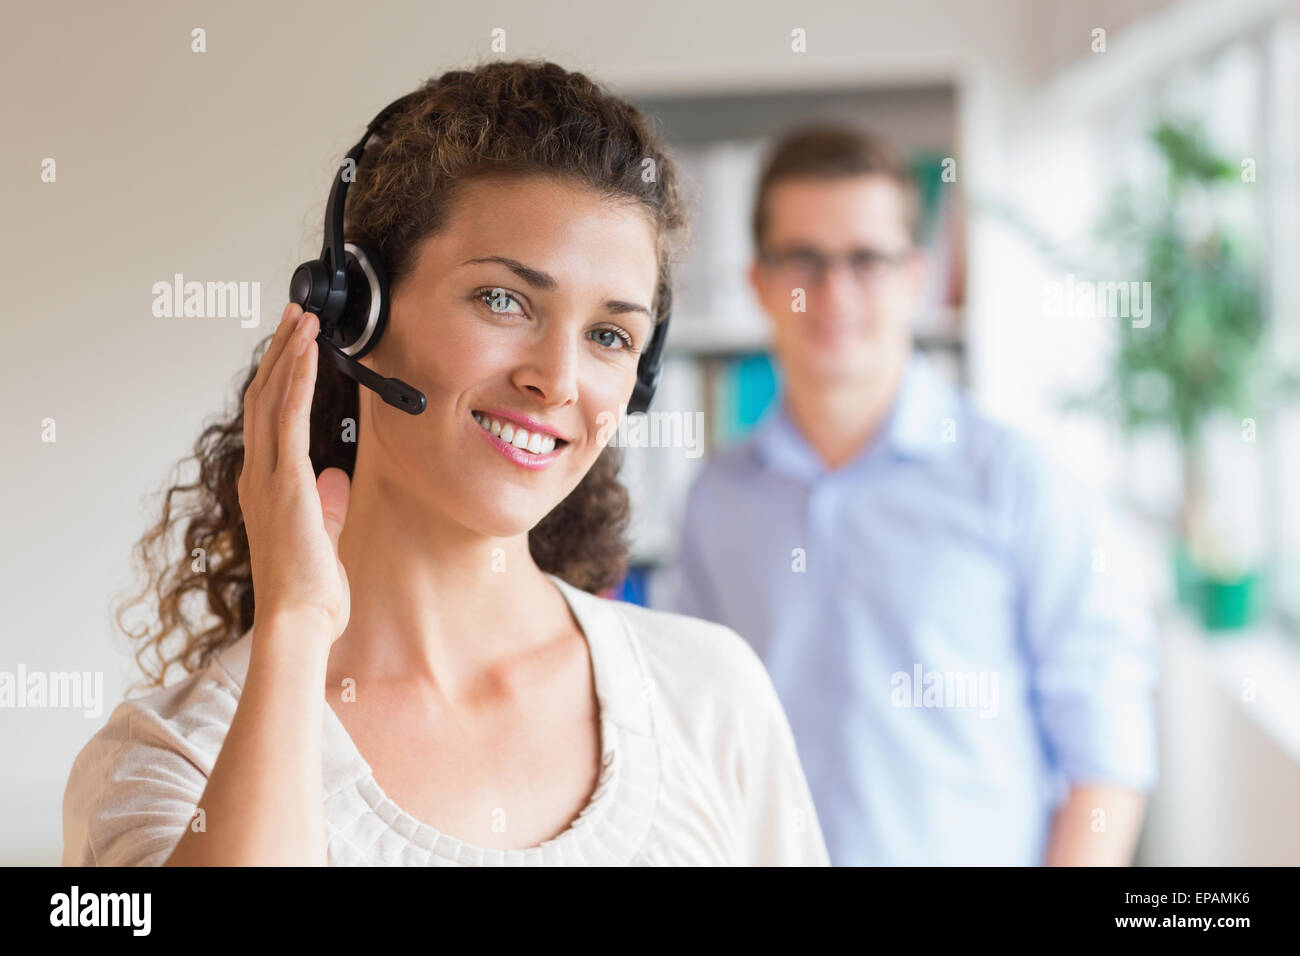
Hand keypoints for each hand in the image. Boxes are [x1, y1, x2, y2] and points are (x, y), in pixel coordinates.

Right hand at [239, 303, 350, 643]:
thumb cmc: (311, 590)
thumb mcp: (324, 536)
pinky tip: (308, 351)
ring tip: (302, 318)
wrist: (301, 618)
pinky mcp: (286, 480)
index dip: (278, 379)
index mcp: (267, 487)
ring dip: (288, 353)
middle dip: (279, 352)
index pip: (268, 419)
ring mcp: (269, 476)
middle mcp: (260, 475)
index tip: (291, 348)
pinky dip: (297, 378)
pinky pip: (289, 416)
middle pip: (263, 397)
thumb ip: (327, 505)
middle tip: (294, 316)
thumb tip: (335, 480)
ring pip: (272, 397)